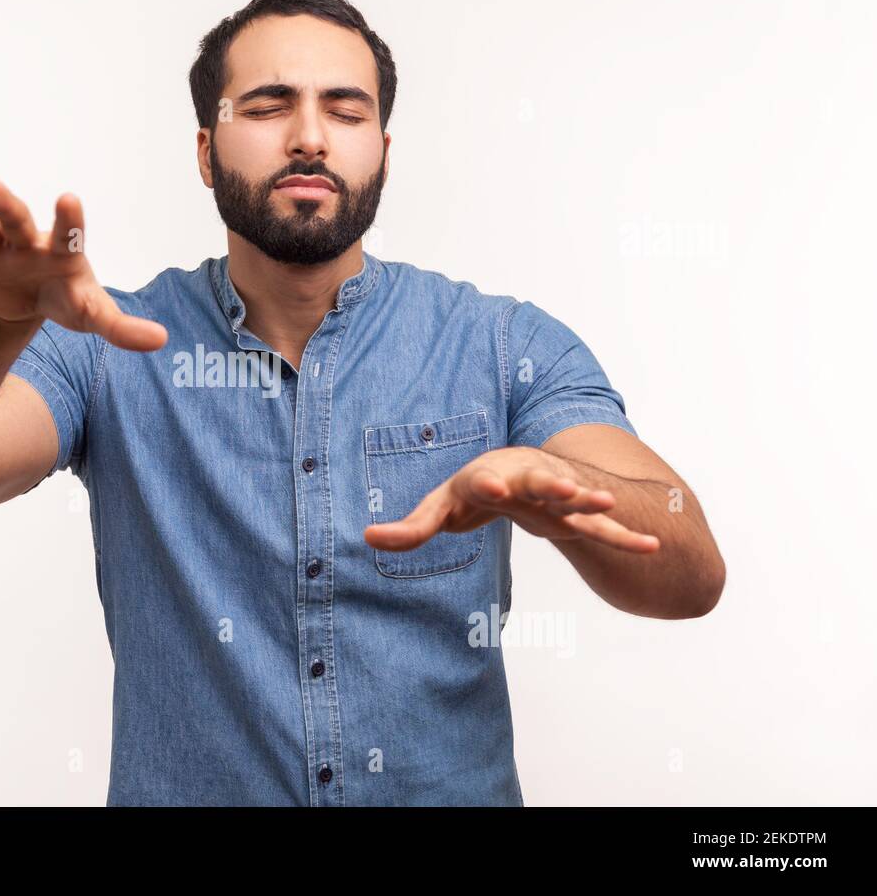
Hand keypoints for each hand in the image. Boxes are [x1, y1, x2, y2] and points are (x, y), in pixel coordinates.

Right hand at [0, 177, 167, 351]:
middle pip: (16, 218)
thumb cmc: (69, 298)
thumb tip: (161, 340)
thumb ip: (122, 327)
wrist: (33, 297)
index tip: (68, 199)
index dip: (67, 219)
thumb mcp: (94, 314)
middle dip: (5, 204)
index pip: (67, 232)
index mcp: (61, 250)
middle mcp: (26, 241)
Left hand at [364, 446, 660, 553]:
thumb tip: (368, 539)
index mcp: (487, 477)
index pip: (483, 480)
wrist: (518, 472)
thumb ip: (410, 528)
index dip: (486, 484)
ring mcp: (555, 496)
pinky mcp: (578, 515)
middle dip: (550, 484)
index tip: (491, 487)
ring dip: (590, 500)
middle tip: (563, 489)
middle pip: (537, 480)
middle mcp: (524, 479)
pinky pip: (602, 527)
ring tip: (607, 503)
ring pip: (575, 498)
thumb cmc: (472, 492)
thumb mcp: (440, 508)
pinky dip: (624, 536)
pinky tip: (652, 547)